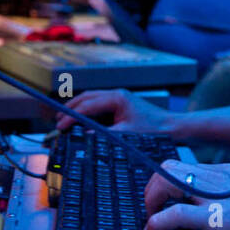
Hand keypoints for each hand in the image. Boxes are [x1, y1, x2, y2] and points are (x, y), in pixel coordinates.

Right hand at [55, 88, 175, 132]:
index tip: (60, 126)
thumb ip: (103, 134)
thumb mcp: (126, 134)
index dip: (71, 116)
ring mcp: (118, 97)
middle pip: (85, 97)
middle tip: (57, 121)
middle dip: (69, 108)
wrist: (172, 127)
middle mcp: (116, 94)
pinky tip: (81, 120)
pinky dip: (86, 110)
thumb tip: (83, 135)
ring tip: (64, 119)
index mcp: (117, 98)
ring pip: (90, 98)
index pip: (87, 106)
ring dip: (77, 108)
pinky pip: (98, 104)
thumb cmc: (153, 129)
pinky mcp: (120, 104)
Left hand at [143, 160, 229, 229]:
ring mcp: (221, 198)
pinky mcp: (220, 220)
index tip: (156, 204)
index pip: (182, 166)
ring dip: (151, 201)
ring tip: (152, 221)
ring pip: (168, 182)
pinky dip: (158, 221)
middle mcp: (223, 179)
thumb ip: (215, 201)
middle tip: (151, 212)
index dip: (162, 185)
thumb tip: (182, 207)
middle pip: (169, 168)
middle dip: (152, 190)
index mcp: (228, 174)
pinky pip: (176, 213)